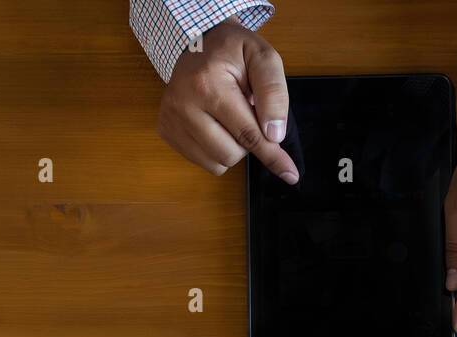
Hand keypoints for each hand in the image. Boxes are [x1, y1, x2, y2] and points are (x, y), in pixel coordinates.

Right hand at [156, 16, 297, 182]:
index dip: (272, 156)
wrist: (197, 42)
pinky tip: (215, 124)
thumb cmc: (232, 50)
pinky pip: (203, 161)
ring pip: (217, 163)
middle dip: (248, 141)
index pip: (247, 133)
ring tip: (229, 117)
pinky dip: (217, 150)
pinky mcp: (166, 130)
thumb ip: (274, 93)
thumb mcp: (263, 57)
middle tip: (245, 112)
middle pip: (231, 154)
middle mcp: (183, 104)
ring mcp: (171, 119)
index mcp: (207, 83)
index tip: (290, 174)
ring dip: (233, 147)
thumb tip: (274, 136)